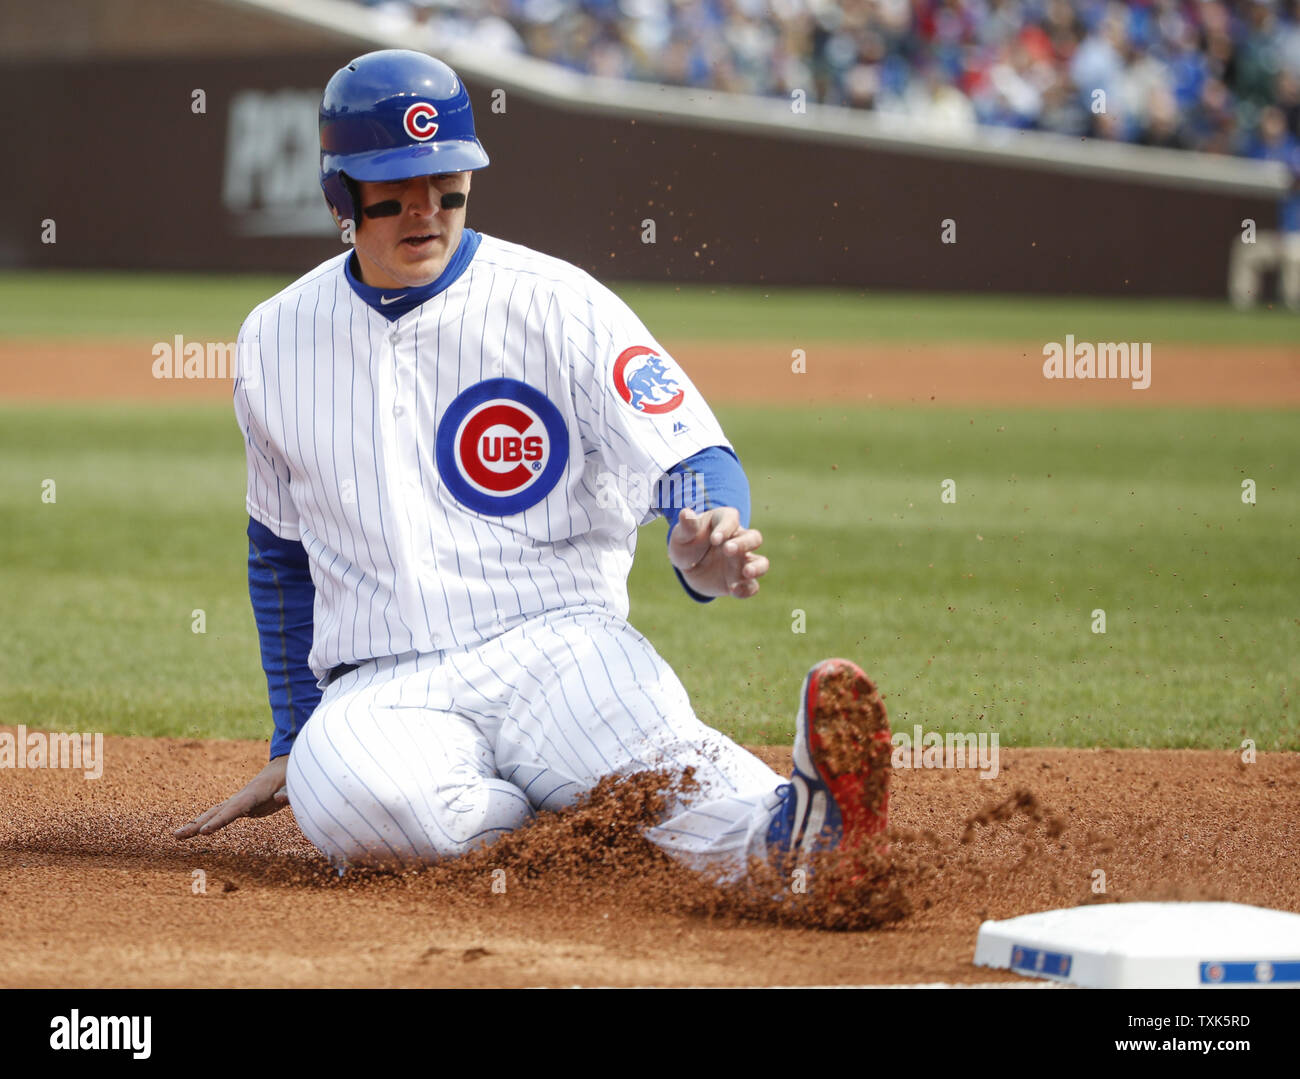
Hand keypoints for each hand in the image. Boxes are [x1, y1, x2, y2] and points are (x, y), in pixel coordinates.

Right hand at [174, 755, 289, 838]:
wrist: (285, 766)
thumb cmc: (290, 777)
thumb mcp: (293, 785)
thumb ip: (288, 793)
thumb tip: (280, 798)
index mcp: (254, 794)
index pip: (234, 810)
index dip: (219, 821)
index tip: (203, 832)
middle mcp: (242, 797)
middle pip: (216, 812)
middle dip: (197, 824)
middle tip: (176, 836)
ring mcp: (239, 801)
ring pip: (214, 813)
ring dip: (196, 824)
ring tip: (176, 836)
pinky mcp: (241, 806)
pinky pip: (220, 815)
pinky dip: (207, 823)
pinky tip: (196, 831)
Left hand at [667, 506, 768, 598]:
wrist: (689, 567)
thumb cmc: (687, 544)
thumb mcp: (682, 535)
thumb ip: (687, 526)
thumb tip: (685, 513)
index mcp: (725, 522)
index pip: (731, 519)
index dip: (725, 528)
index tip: (714, 539)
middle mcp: (739, 540)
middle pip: (754, 538)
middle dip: (743, 544)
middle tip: (727, 550)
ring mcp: (742, 561)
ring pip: (761, 562)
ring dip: (757, 567)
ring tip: (747, 572)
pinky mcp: (740, 580)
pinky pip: (751, 586)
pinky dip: (746, 589)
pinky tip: (734, 590)